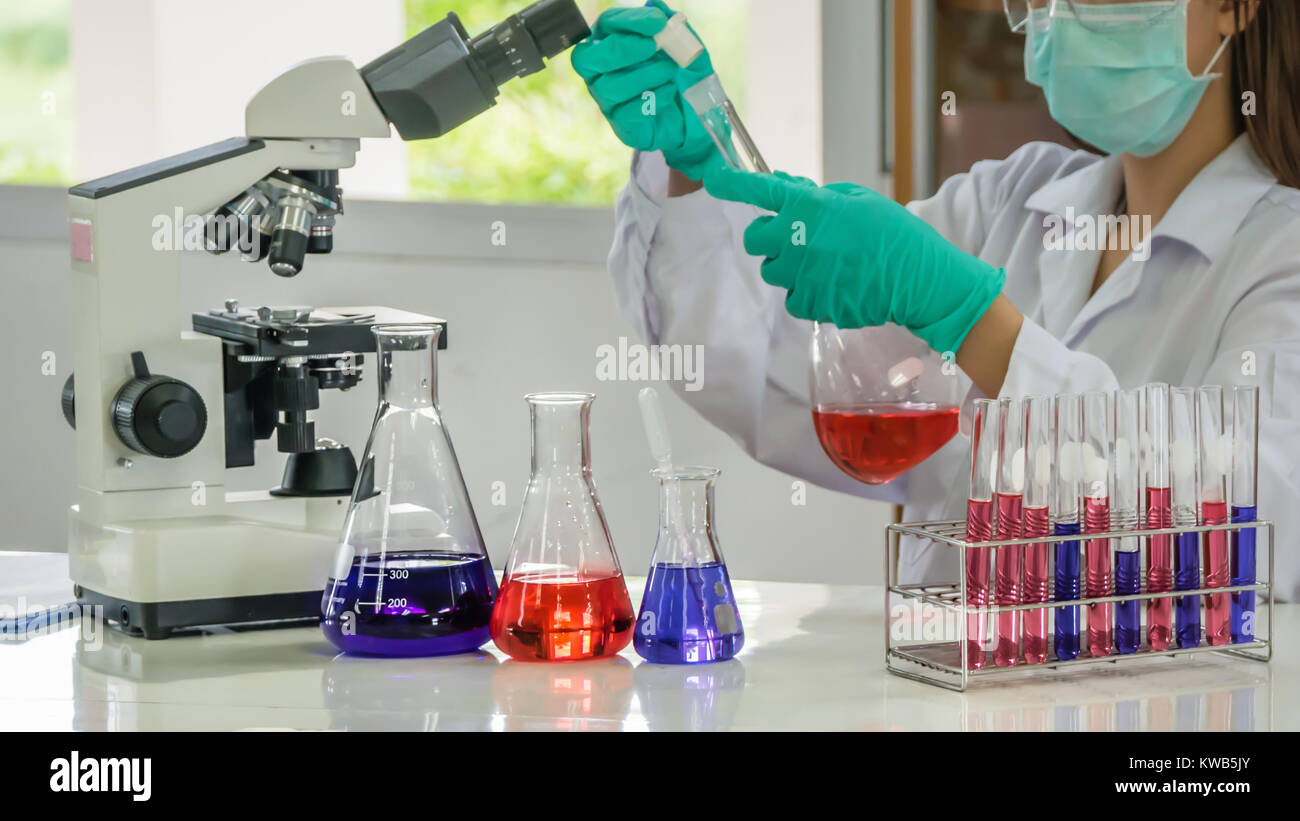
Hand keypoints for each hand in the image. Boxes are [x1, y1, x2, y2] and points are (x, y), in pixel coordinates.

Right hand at [571, 1, 721, 180]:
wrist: (697, 115)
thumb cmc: (684, 75)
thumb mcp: (685, 47)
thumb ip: (671, 26)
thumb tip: (655, 4)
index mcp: (611, 43)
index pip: (605, 25)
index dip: (628, 20)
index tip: (657, 21)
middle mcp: (600, 71)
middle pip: (586, 58)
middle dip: (620, 49)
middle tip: (652, 46)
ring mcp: (607, 100)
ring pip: (609, 87)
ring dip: (644, 75)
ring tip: (670, 71)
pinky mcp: (621, 125)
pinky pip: (626, 112)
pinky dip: (651, 99)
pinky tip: (669, 92)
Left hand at [702, 167, 1006, 355]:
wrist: (918, 279)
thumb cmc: (894, 233)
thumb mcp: (858, 199)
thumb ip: (816, 195)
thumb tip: (786, 186)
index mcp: (810, 206)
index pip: (760, 190)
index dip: (732, 183)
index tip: (713, 179)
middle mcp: (798, 238)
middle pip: (756, 238)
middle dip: (768, 236)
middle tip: (794, 237)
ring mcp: (800, 273)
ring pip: (771, 270)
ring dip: (787, 265)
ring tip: (822, 264)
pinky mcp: (809, 303)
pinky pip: (791, 298)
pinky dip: (805, 293)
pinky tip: (832, 285)